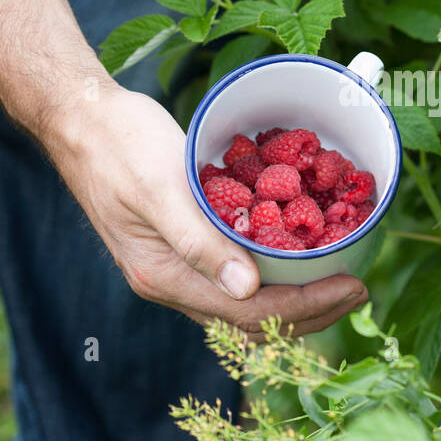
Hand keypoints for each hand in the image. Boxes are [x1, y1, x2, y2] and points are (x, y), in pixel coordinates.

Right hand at [51, 84, 367, 337]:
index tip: (353, 286)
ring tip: (339, 280)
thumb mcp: (162, 187)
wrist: (80, 119)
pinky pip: (234, 278)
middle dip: (310, 311)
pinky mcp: (180, 247)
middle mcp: (169, 283)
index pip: (249, 314)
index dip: (307, 306)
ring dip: (295, 299)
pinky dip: (272, 276)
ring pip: (244, 305)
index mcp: (164, 276)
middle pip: (251, 320)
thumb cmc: (119, 144)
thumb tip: (247, 292)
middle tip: (359, 288)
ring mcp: (173, 268)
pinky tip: (299, 257)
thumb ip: (200, 242)